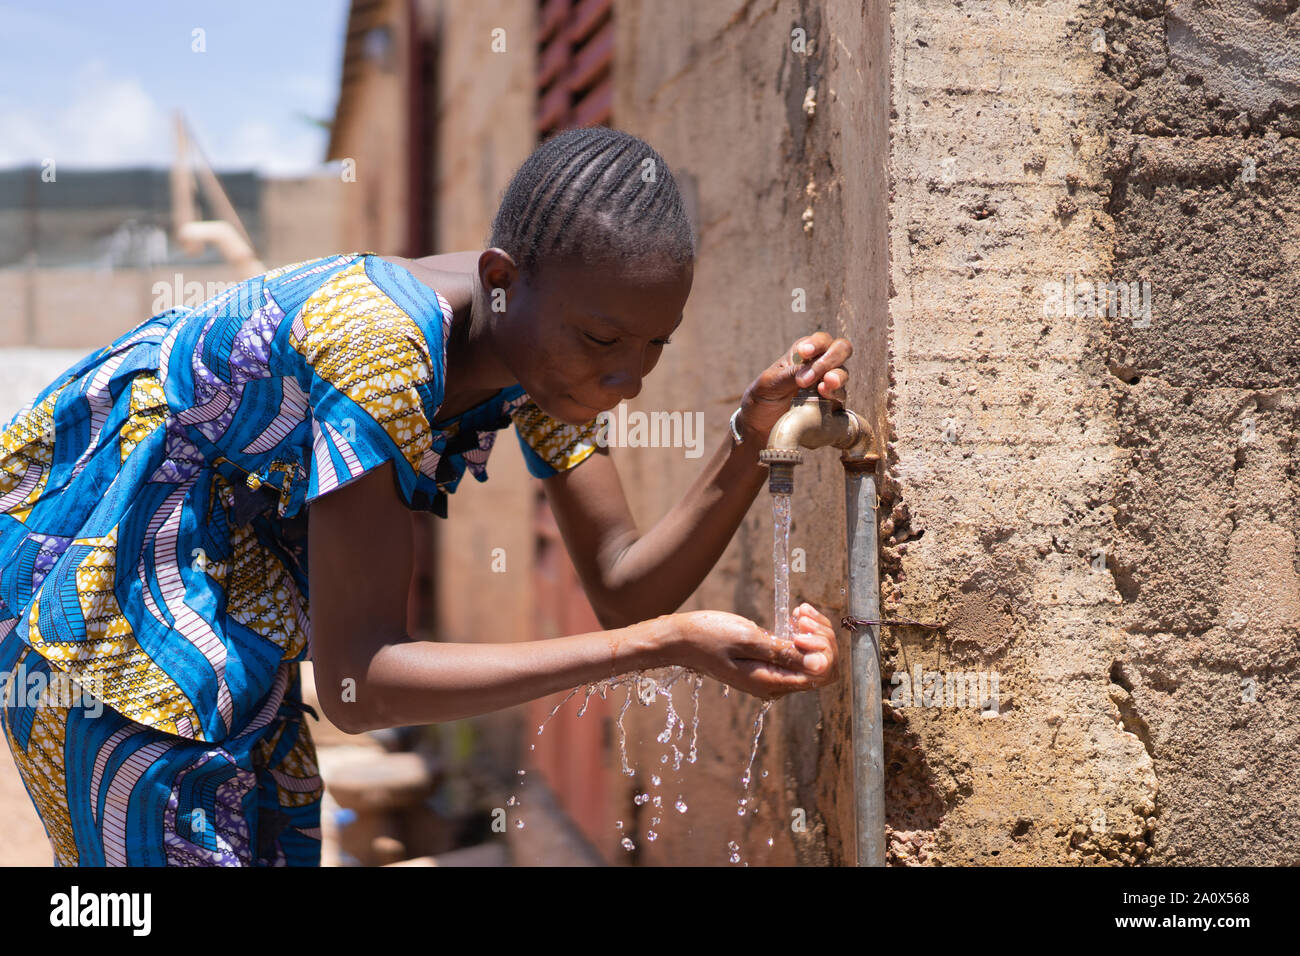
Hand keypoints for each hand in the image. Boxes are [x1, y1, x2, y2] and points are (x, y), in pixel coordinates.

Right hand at [672, 604, 840, 698]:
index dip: (822, 648)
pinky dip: (803, 633)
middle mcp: (777, 684)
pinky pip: (799, 652)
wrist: (680, 639)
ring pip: (814, 658)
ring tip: (798, 612)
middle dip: (821, 638)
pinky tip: (794, 615)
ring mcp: (774, 675)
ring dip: (814, 632)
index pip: (822, 674)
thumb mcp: (748, 639)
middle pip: (822, 667)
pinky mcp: (770, 663)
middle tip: (800, 615)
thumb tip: (820, 665)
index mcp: (772, 683)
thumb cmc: (708, 636)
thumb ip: (784, 653)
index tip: (800, 628)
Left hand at [739, 332, 852, 438]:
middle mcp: (820, 366)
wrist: (759, 428)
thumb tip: (811, 371)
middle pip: (841, 350)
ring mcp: (827, 386)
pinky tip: (824, 395)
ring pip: (843, 374)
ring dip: (837, 376)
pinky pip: (841, 397)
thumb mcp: (769, 383)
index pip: (821, 340)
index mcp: (804, 354)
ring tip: (824, 384)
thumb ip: (790, 374)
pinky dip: (836, 393)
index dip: (817, 344)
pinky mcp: (831, 406)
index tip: (804, 353)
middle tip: (814, 372)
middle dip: (831, 358)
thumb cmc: (763, 398)